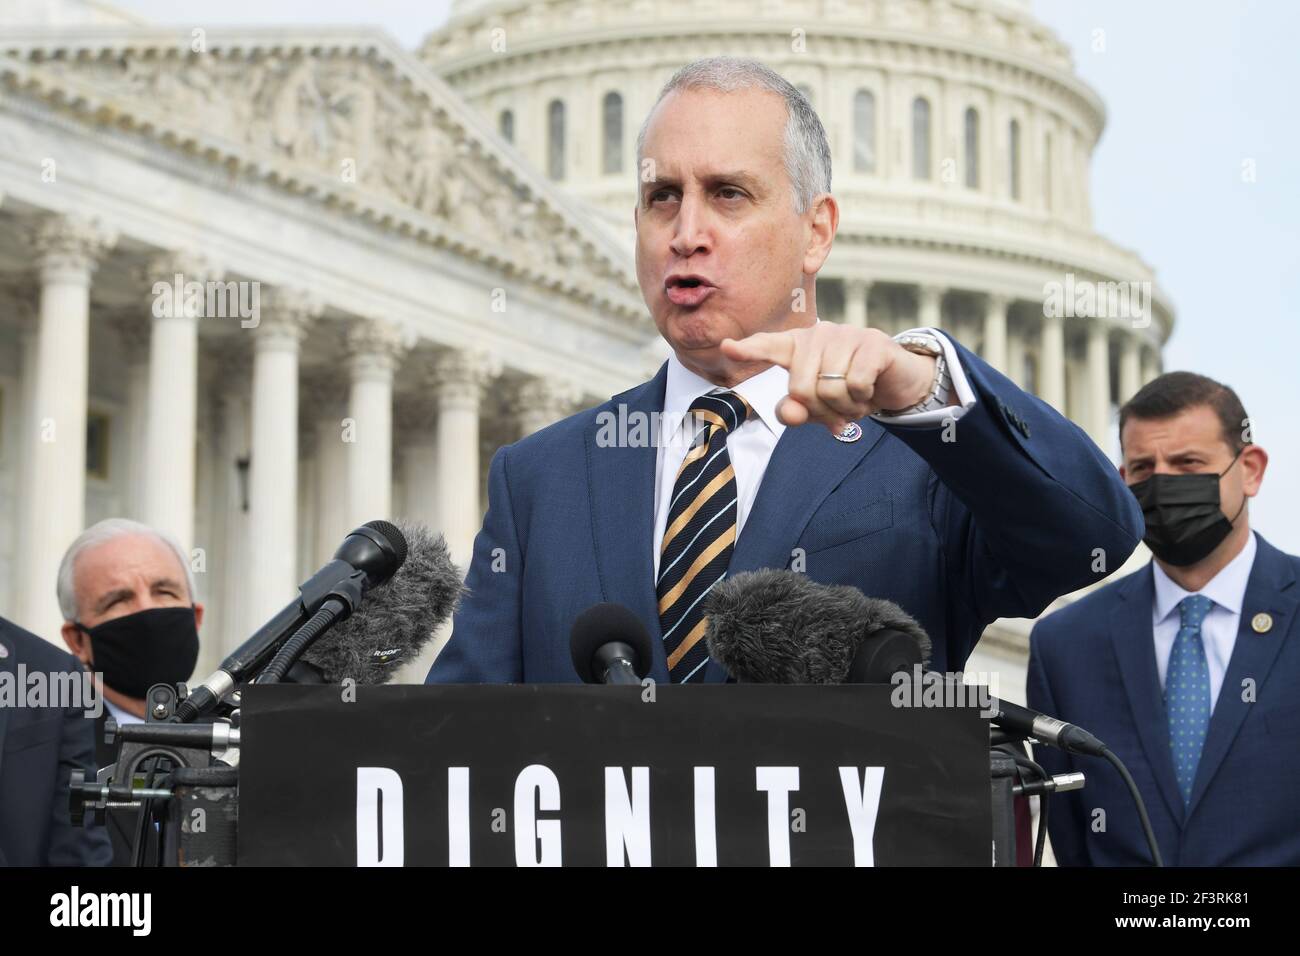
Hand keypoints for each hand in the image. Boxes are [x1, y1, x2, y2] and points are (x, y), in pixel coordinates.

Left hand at [719, 323, 938, 431]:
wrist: (894, 382)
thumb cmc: (847, 391)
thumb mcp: (818, 407)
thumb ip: (797, 411)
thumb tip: (790, 412)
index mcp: (797, 347)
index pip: (768, 347)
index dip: (748, 349)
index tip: (726, 347)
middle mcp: (818, 335)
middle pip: (801, 388)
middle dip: (820, 411)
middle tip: (837, 411)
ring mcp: (846, 335)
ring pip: (829, 388)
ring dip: (845, 407)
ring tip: (854, 401)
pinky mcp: (873, 342)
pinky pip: (856, 384)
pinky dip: (862, 399)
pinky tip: (869, 392)